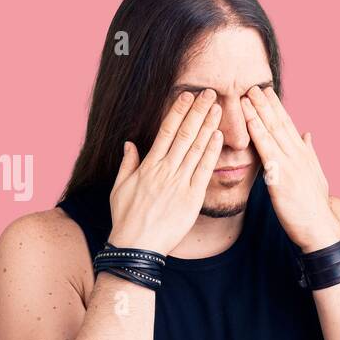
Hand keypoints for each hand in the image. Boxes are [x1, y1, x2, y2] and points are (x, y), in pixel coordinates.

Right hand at [108, 89, 224, 254]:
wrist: (137, 246)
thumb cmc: (127, 218)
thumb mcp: (120, 188)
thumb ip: (128, 163)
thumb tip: (129, 143)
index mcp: (148, 165)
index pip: (165, 131)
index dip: (178, 111)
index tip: (187, 96)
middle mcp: (165, 170)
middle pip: (184, 134)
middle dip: (198, 111)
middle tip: (210, 93)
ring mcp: (179, 183)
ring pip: (196, 148)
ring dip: (208, 125)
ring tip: (219, 107)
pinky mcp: (192, 198)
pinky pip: (204, 170)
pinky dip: (211, 152)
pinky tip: (219, 136)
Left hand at [241, 85, 339, 252]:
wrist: (320, 229)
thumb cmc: (315, 207)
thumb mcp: (317, 176)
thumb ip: (310, 153)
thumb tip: (308, 134)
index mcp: (304, 154)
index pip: (288, 125)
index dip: (276, 107)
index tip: (266, 91)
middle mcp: (298, 155)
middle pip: (279, 123)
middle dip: (265, 103)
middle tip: (252, 85)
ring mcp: (290, 165)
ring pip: (272, 132)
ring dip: (258, 112)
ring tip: (247, 96)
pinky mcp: (281, 178)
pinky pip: (266, 151)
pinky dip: (257, 134)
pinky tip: (249, 122)